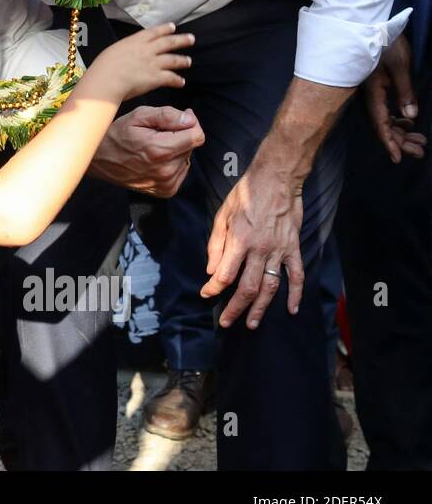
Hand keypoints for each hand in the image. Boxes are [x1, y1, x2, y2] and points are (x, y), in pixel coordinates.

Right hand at [86, 23, 194, 102]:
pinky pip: (171, 78)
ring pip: (173, 59)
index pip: (154, 32)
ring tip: (188, 61)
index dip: (165, 29)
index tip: (172, 26)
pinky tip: (181, 82)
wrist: (107, 80)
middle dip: (181, 40)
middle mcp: (147, 50)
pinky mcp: (156, 78)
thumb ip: (123, 51)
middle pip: (169, 42)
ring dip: (182, 60)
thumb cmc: (103, 68)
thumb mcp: (112, 51)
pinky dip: (177, 80)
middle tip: (191, 39)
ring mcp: (153, 63)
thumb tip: (126, 54)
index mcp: (135, 41)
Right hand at [87, 104, 204, 196]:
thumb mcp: (138, 116)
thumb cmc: (117, 134)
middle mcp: (165, 170)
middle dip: (180, 136)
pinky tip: (156, 159)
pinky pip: (181, 172)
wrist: (97, 159)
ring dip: (176, 150)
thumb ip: (167, 115)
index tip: (179, 118)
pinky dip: (173, 163)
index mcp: (160, 150)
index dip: (190, 123)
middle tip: (158, 133)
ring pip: (186, 159)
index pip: (197, 136)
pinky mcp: (164, 191)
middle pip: (191, 147)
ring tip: (154, 146)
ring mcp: (165, 184)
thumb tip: (190, 120)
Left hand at [202, 163, 302, 329]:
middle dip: (236, 308)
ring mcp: (279, 251)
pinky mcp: (293, 248)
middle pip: (248, 287)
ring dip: (261, 308)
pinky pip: (296, 275)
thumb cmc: (245, 195)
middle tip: (227, 322)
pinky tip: (290, 309)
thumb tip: (212, 271)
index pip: (225, 275)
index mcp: (239, 241)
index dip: (214, 288)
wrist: (277, 180)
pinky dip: (295, 294)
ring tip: (252, 324)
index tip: (206, 295)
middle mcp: (260, 250)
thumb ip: (216, 245)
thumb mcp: (222, 215)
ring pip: (270, 287)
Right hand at [363, 34, 425, 162]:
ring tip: (420, 141)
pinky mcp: (376, 86)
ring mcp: (373, 92)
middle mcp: (371, 96)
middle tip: (420, 152)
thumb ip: (405, 92)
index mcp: (374, 93)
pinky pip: (386, 109)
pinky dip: (398, 119)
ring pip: (386, 118)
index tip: (399, 159)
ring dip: (402, 131)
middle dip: (401, 141)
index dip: (390, 143)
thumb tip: (411, 117)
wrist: (368, 25)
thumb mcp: (399, 66)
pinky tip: (409, 122)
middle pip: (384, 125)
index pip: (382, 124)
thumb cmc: (384, 43)